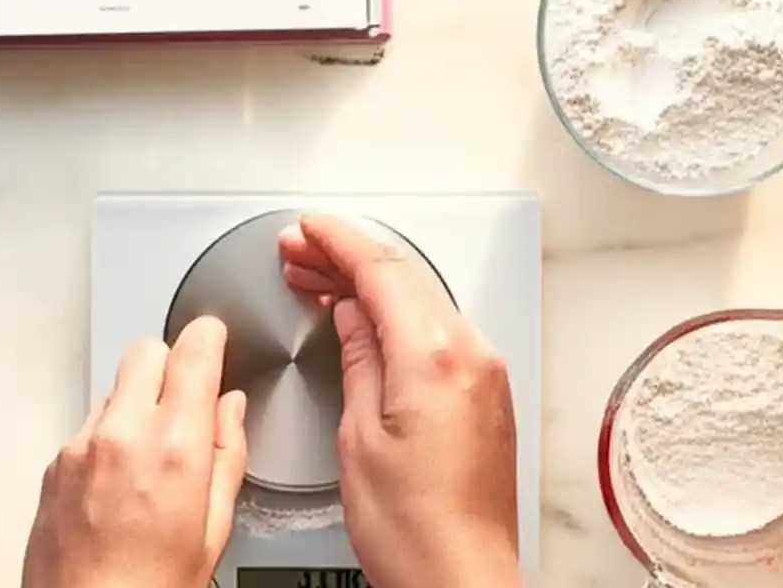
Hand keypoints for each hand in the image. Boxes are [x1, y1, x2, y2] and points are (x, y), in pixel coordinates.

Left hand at [21, 317, 247, 587]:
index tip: (215, 343)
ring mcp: (81, 446)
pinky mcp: (54, 463)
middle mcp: (123, 435)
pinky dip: (109, 435)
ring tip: (152, 457)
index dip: (209, 338)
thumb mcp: (214, 529)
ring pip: (115, 388)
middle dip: (171, 364)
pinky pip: (88, 424)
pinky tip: (121, 481)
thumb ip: (227, 455)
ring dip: (138, 403)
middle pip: (145, 351)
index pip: (193, 350)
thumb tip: (230, 410)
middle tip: (186, 400)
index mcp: (175, 448)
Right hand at [279, 215, 520, 587]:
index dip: (337, 239)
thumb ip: (359, 359)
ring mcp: (484, 372)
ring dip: (369, 283)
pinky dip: (395, 312)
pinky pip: (436, 329)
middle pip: (404, 277)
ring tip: (317, 278)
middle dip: (346, 255)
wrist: (459, 576)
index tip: (306, 228)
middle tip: (298, 251)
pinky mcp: (484, 391)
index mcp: (435, 359)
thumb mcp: (359, 436)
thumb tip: (350, 314)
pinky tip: (362, 316)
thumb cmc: (413, 529)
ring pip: (420, 299)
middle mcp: (471, 355)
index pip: (382, 270)